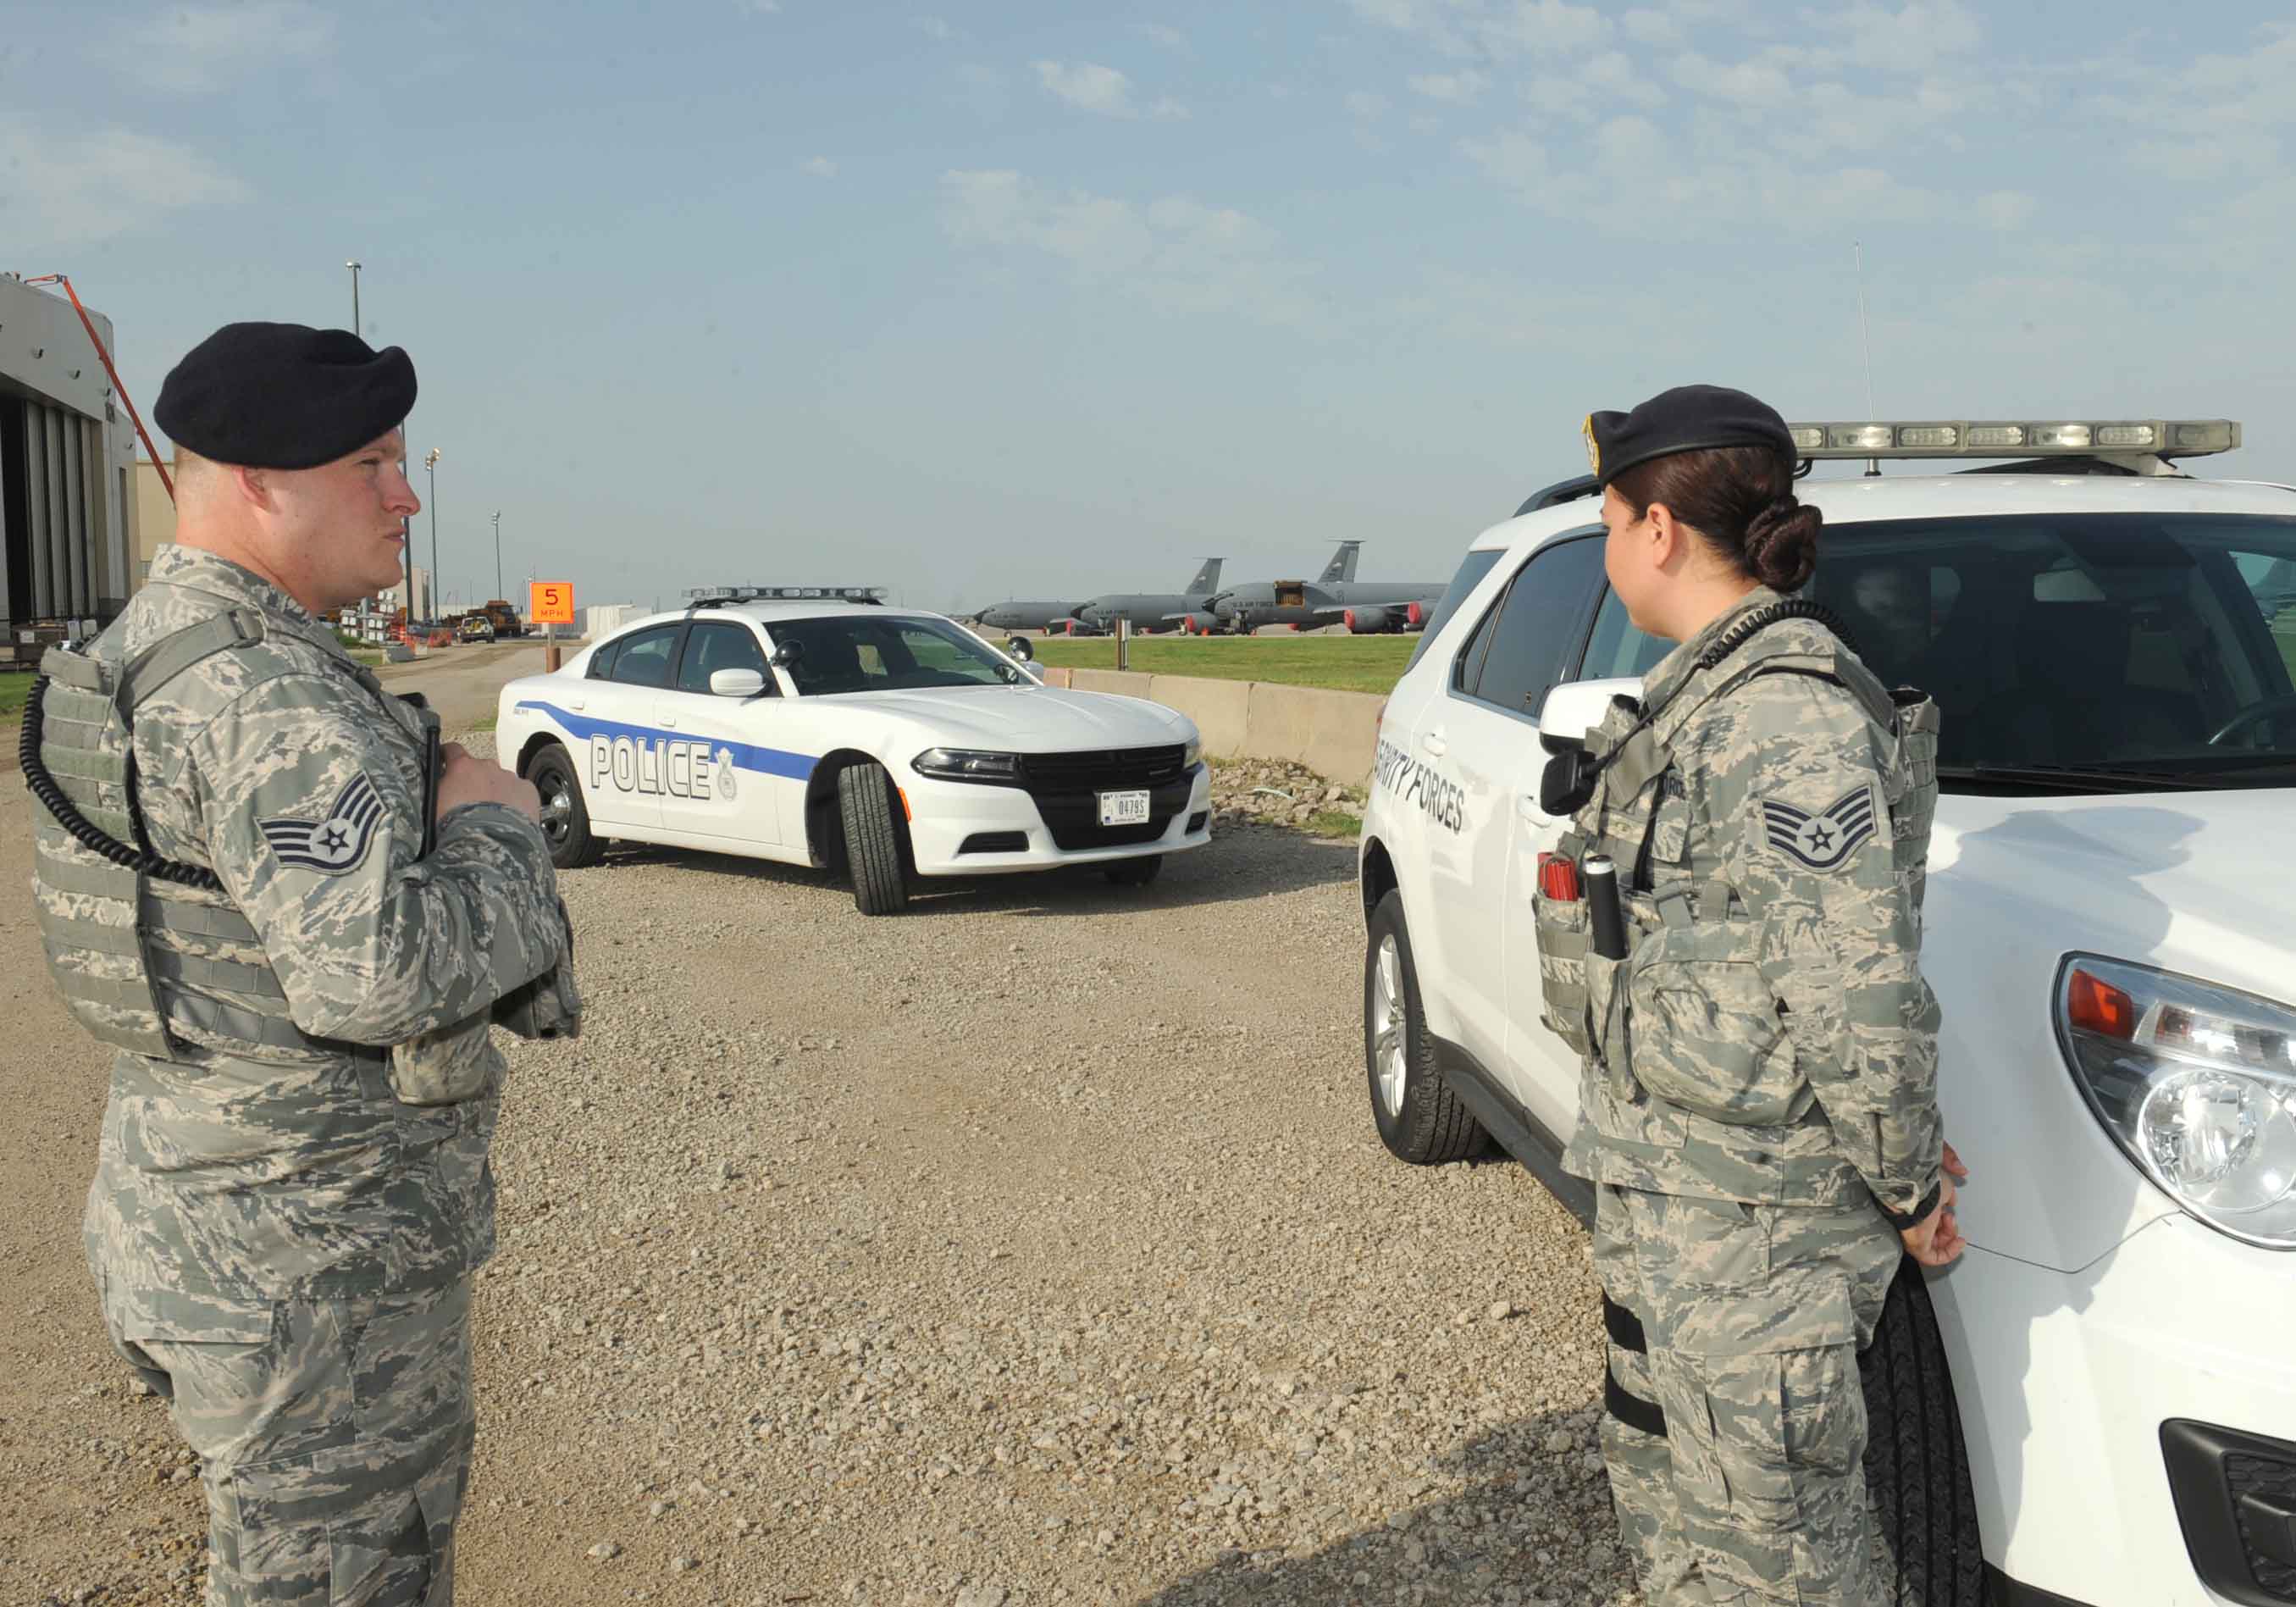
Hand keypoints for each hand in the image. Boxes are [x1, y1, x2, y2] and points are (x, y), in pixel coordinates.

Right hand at [436, 742, 541, 823]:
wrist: (488, 843)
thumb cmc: (457, 828)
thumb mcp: (435, 803)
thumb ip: (440, 786)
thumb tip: (443, 781)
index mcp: (463, 767)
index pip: (453, 750)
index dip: (448, 756)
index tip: (447, 760)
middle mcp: (488, 767)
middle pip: (481, 769)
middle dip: (476, 783)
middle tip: (471, 804)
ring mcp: (510, 778)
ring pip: (502, 782)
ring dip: (496, 794)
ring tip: (491, 816)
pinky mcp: (528, 791)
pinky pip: (521, 793)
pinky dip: (516, 802)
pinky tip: (509, 818)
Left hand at [1902, 1142, 1968, 1267]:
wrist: (1909, 1182)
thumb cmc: (1918, 1173)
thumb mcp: (1939, 1164)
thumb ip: (1950, 1164)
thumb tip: (1961, 1171)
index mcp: (1913, 1201)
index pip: (1926, 1216)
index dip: (1942, 1216)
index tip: (1950, 1212)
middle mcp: (1910, 1217)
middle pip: (1929, 1232)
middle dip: (1946, 1228)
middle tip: (1951, 1219)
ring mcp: (1912, 1231)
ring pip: (1931, 1245)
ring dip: (1949, 1237)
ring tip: (1952, 1224)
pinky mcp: (1915, 1243)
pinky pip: (1931, 1257)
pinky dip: (1948, 1254)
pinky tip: (1958, 1243)